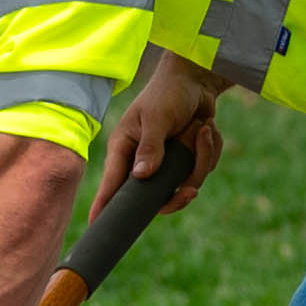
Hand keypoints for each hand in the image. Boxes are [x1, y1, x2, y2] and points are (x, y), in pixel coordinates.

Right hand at [95, 47, 222, 219]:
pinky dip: (209, 150)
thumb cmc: (168, 92)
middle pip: (155, 198)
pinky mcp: (187, 159)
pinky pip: (202, 170)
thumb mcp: (156, 117)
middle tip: (190, 191)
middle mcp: (143, 160)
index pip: (112, 183)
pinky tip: (206, 128)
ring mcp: (167, 162)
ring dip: (201, 157)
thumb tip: (141, 176)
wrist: (197, 79)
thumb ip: (150, 146)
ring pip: (186, 183)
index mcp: (125, 149)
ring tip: (202, 129)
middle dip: (178, 193)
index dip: (104, 206)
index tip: (96, 226)